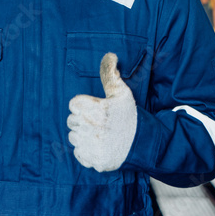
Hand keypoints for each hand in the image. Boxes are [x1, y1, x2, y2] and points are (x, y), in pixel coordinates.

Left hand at [67, 52, 137, 171]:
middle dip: (83, 120)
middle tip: (100, 123)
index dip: (84, 106)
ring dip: (83, 136)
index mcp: (93, 108)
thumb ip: (110, 74)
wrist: (143, 144)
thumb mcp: (122, 93)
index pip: (73, 104)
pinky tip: (100, 146)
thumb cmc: (130, 116)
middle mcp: (88, 127)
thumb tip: (109, 55)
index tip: (96, 109)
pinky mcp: (92, 160)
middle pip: (71, 121)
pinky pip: (78, 153)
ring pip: (73, 137)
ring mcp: (90, 145)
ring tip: (101, 135)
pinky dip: (86, 151)